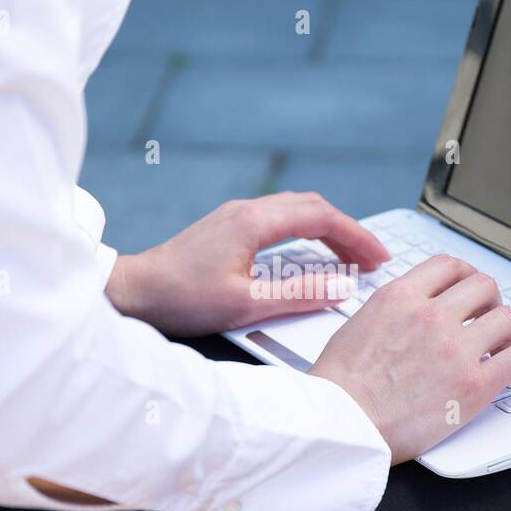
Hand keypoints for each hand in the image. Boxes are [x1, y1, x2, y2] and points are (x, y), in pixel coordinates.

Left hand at [105, 191, 390, 335]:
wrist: (133, 292)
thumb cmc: (180, 299)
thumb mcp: (245, 304)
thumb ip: (298, 295)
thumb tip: (341, 287)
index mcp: (253, 222)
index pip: (321, 217)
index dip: (356, 237)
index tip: (378, 259)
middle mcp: (245, 210)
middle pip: (312, 206)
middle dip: (347, 231)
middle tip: (371, 259)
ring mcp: (234, 216)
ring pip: (295, 209)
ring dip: (327, 229)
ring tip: (348, 257)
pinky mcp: (226, 227)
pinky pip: (278, 218)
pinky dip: (305, 231)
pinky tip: (310, 253)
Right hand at [309, 255, 510, 463]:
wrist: (341, 424)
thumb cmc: (340, 385)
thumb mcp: (359, 324)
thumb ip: (392, 310)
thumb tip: (411, 311)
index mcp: (401, 297)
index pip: (449, 266)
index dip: (465, 276)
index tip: (468, 289)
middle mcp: (431, 316)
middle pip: (484, 287)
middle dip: (489, 301)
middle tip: (487, 318)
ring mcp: (455, 349)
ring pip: (508, 318)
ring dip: (510, 329)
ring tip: (505, 344)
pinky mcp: (473, 385)